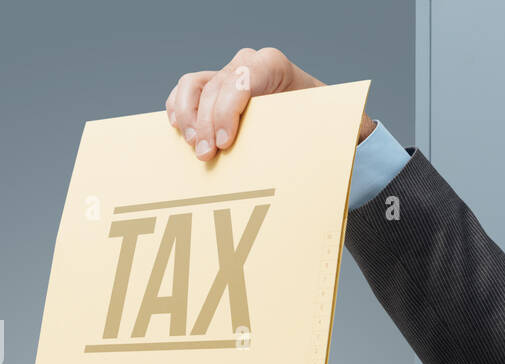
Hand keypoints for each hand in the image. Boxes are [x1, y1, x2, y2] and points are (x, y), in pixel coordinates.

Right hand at [166, 46, 376, 160]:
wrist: (314, 119)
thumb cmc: (318, 122)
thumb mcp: (324, 124)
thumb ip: (317, 130)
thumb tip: (325, 146)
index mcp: (275, 66)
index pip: (243, 77)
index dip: (228, 109)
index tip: (225, 143)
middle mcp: (247, 65)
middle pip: (215, 87)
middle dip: (207, 123)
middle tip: (207, 156)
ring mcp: (226, 75)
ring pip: (194, 84)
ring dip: (188, 116)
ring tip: (194, 146)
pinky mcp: (213, 89)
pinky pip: (186, 92)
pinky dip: (179, 109)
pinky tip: (181, 132)